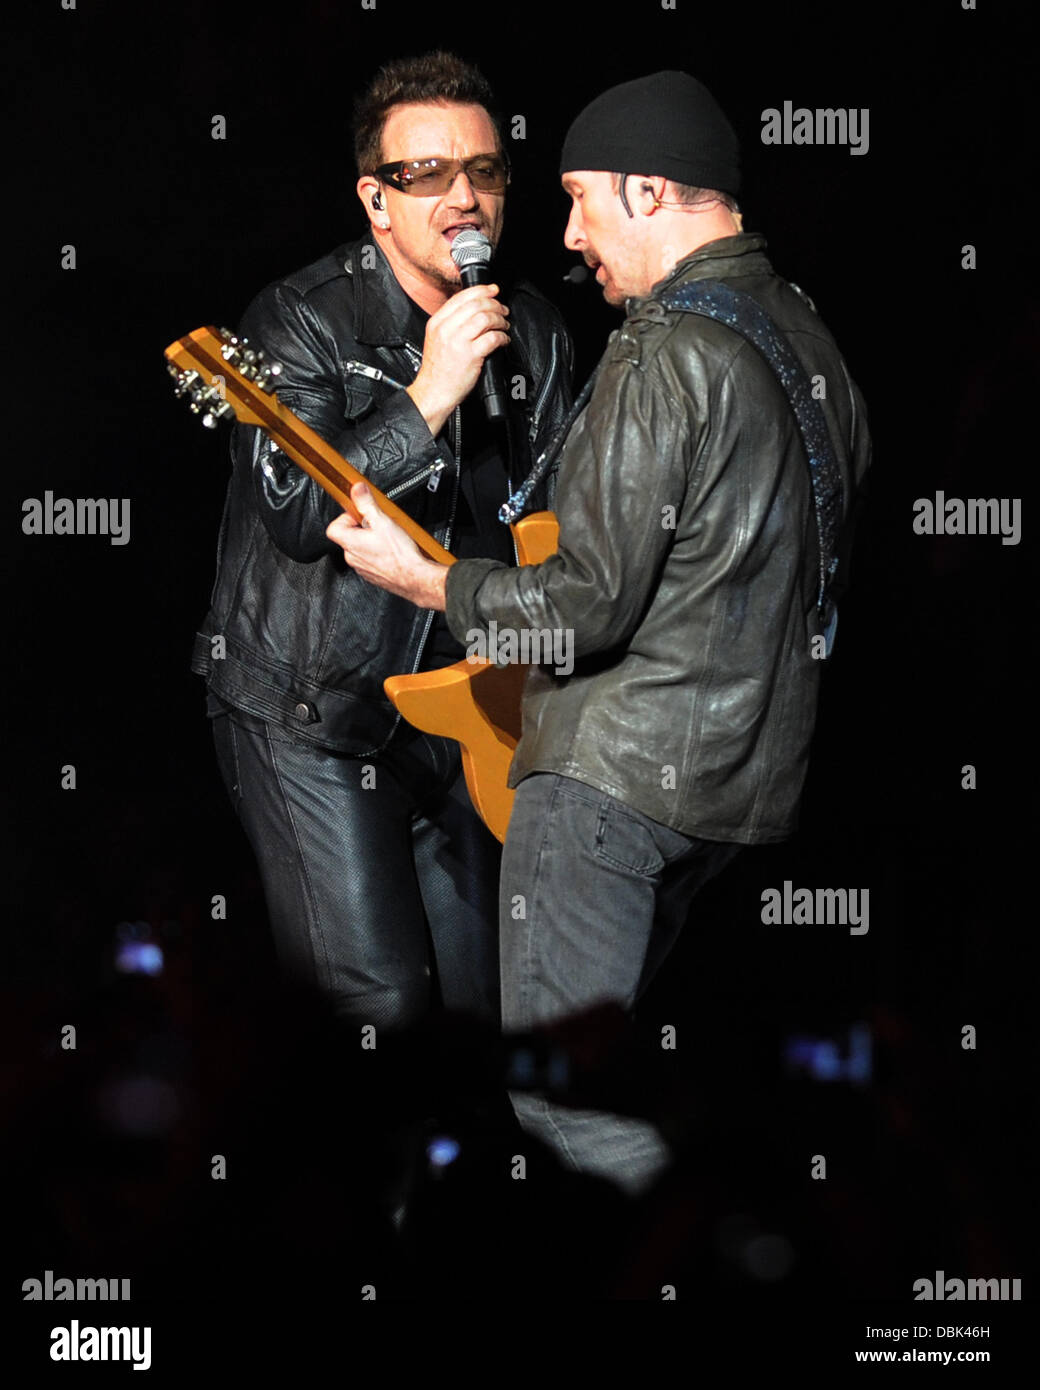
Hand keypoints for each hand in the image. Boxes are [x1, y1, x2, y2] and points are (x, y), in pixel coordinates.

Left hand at [326, 482, 447, 610]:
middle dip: (362, 529)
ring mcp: (361, 568)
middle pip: (348, 537)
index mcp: (350, 543)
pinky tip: (391, 551)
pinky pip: (369, 560)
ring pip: (359, 549)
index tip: (359, 515)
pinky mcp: (372, 575)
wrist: (414, 578)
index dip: (345, 518)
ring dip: (370, 542)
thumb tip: (357, 490)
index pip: (333, 527)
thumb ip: (366, 503)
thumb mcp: (383, 521)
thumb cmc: (400, 555)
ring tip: (387, 539)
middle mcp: (352, 558)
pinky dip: (378, 554)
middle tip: (378, 525)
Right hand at [406, 284, 509, 435]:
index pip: (461, 297)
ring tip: (504, 325)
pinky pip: (491, 338)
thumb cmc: (437, 371)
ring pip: (485, 318)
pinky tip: (503, 340)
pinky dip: (502, 337)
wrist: (433, 393)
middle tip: (503, 310)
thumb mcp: (436, 339)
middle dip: (494, 304)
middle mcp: (446, 329)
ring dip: (500, 319)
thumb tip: (473, 311)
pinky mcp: (470, 355)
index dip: (481, 290)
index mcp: (437, 322)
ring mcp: (457, 341)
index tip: (492, 290)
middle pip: (475, 304)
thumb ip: (451, 324)